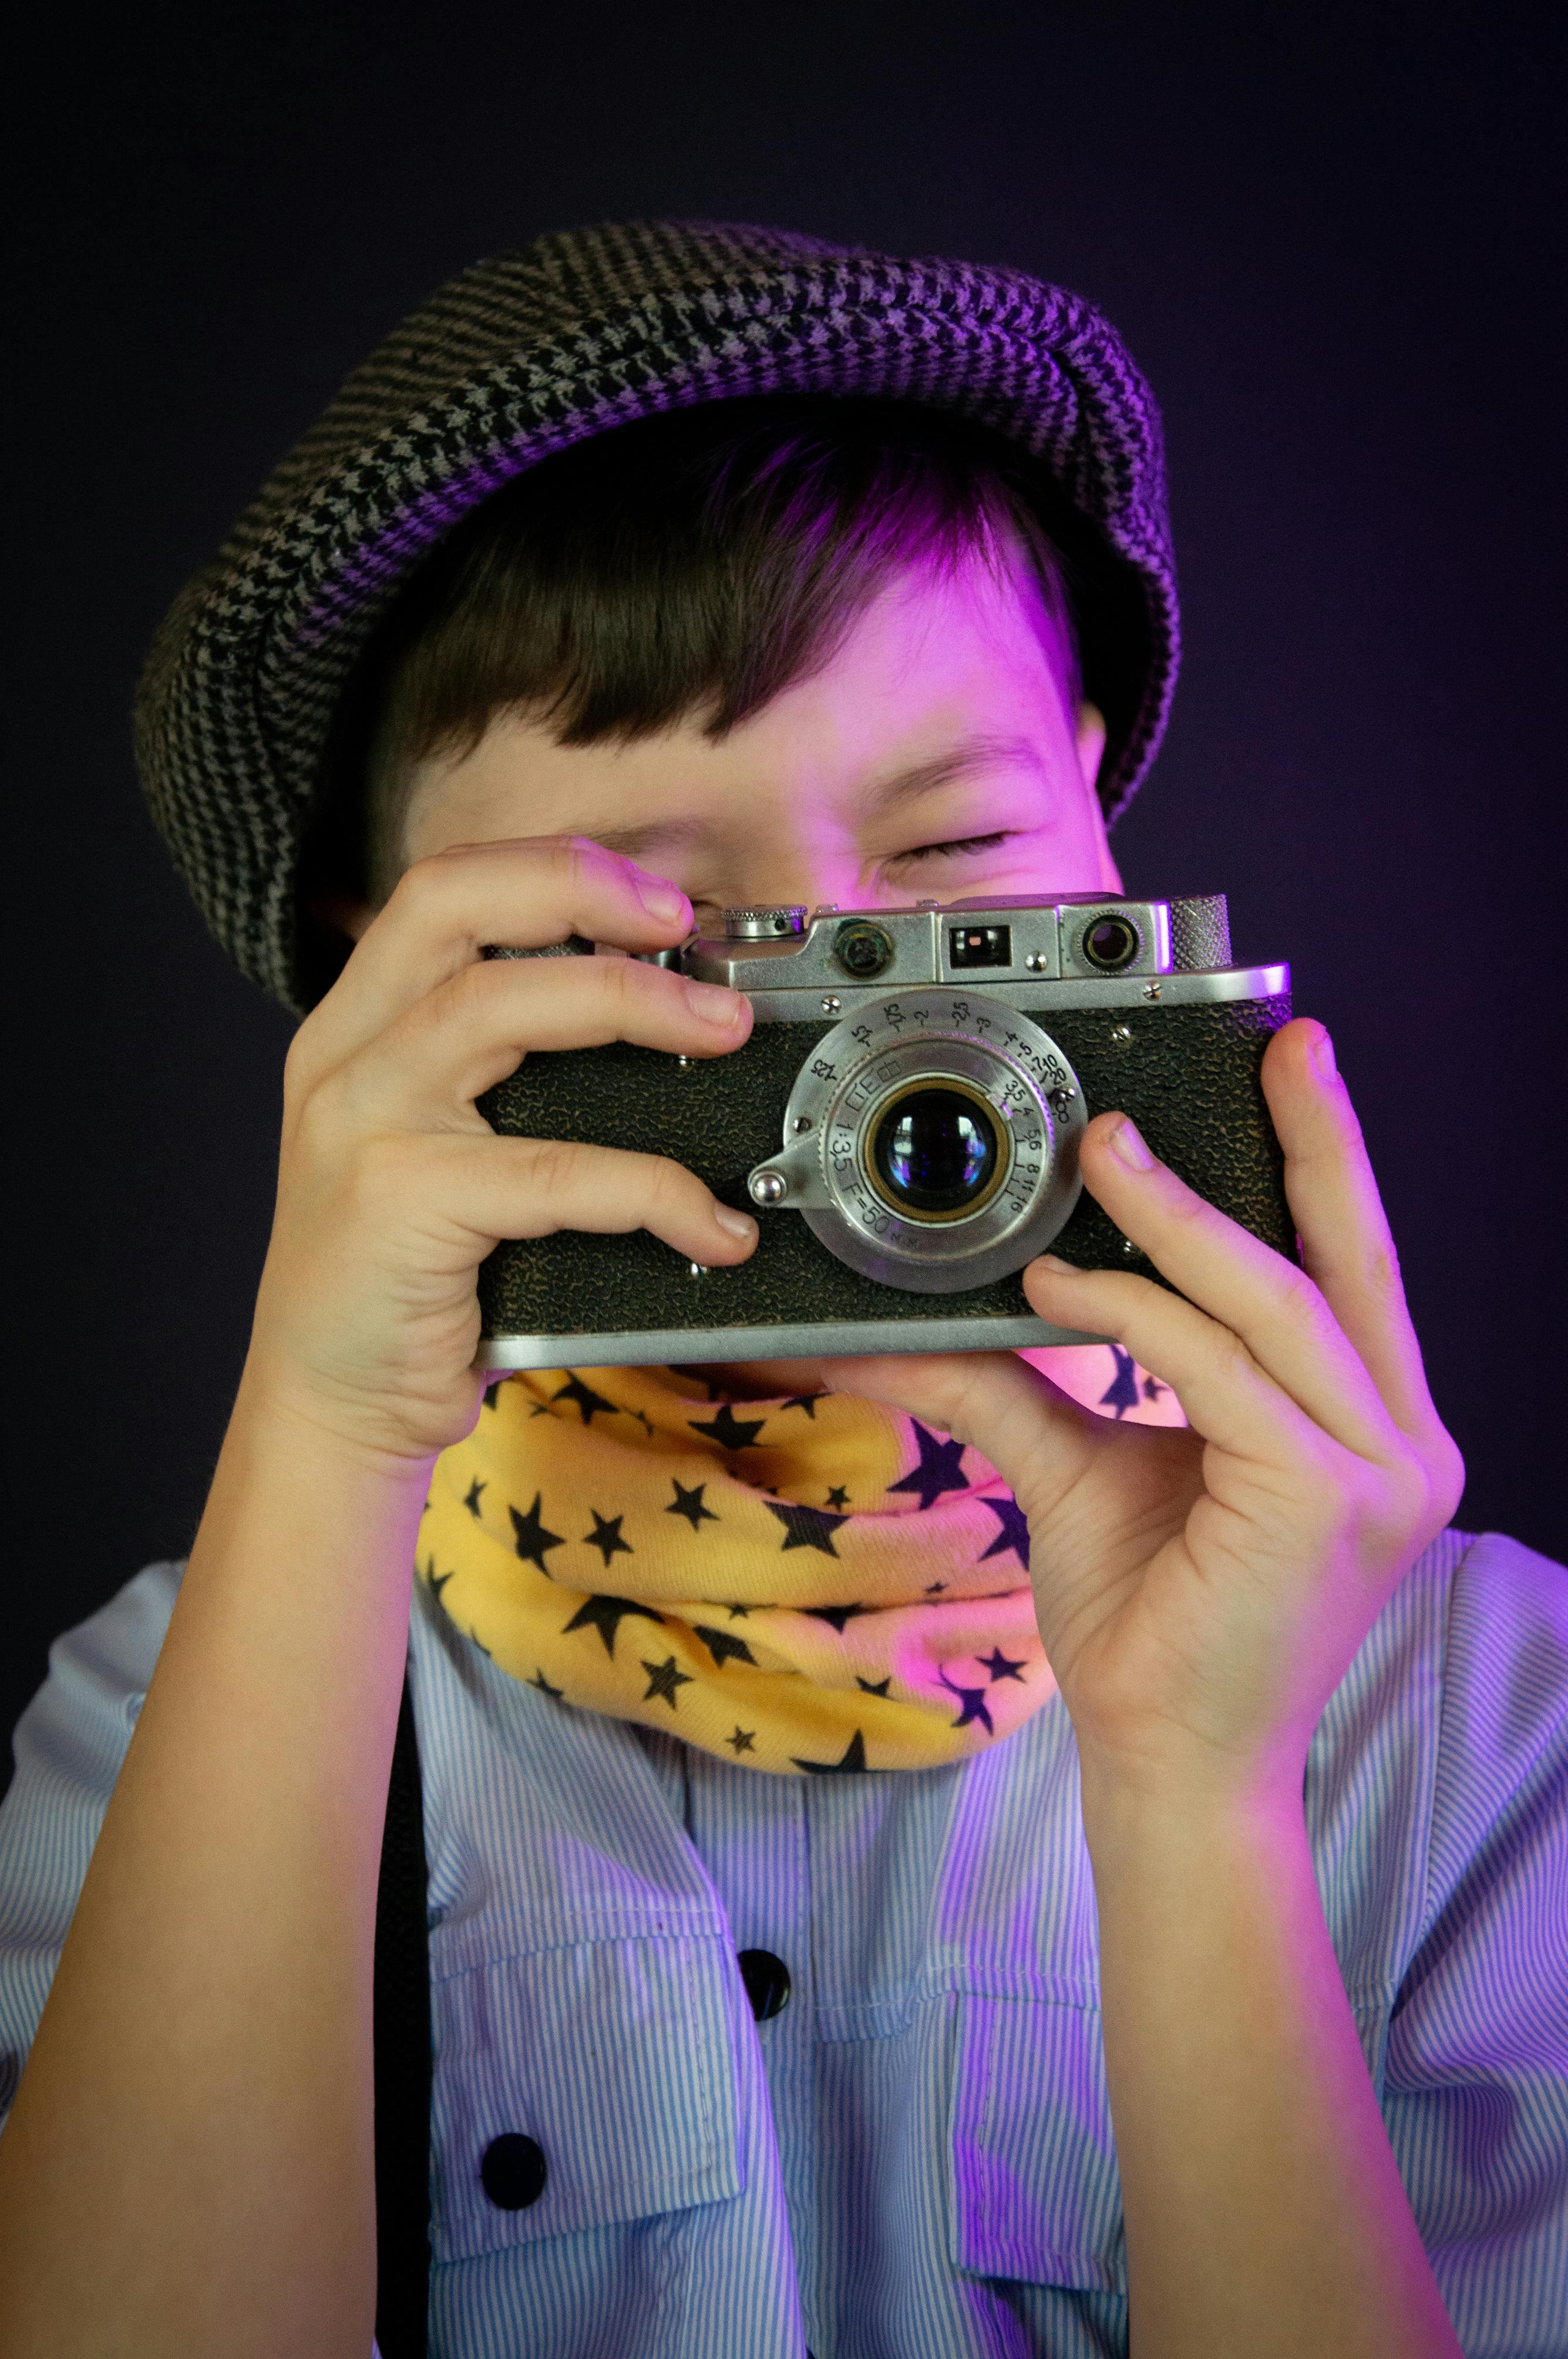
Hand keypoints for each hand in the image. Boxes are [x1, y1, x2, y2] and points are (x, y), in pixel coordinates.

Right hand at [246, 836, 756, 1463]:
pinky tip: (712, 1223)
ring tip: (722, 1027)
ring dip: (631, 1003)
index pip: (443, 889)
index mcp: (355, 1025)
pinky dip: (652, 1188)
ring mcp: (361, 1123)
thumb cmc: (411, 1276)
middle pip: (456, 910)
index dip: (553, 869)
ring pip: (496, 1008)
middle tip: (686, 929)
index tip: (655, 894)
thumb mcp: (441, 1144)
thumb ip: (503, 1072)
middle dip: (584, 897)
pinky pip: (552, 1170)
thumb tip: (664, 1012)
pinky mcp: (398, 1203)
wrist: (332, 1405)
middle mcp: (344, 1055)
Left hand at [820, 1019, 1463, 1800]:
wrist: (1166, 1762)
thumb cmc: (1148, 1622)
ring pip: (1276, 1304)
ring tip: (1101, 1157)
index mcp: (1367, 1424)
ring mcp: (1378, 1474)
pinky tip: (1062, 1289)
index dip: (1329, 1158)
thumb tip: (904, 1315)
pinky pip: (1222, 1370)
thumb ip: (1014, 1379)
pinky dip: (1138, 1316)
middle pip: (1353, 1256)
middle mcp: (1400, 1443)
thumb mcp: (1079, 1467)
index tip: (1293, 1065)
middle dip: (1314, 1140)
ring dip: (1180, 1222)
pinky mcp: (1328, 1501)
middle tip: (1270, 1047)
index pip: (1353, 1264)